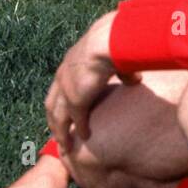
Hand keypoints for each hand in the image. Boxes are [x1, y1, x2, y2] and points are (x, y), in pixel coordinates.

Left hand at [44, 10, 122, 156]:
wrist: (107, 42)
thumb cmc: (113, 41)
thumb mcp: (117, 56)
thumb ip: (123, 70)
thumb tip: (136, 78)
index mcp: (71, 63)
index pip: (61, 86)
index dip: (62, 100)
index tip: (64, 112)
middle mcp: (63, 76)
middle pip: (52, 103)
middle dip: (54, 120)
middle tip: (57, 133)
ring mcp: (66, 89)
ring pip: (58, 116)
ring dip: (61, 131)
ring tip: (66, 145)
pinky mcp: (75, 99)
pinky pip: (74, 120)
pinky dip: (78, 130)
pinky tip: (84, 138)